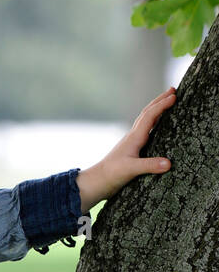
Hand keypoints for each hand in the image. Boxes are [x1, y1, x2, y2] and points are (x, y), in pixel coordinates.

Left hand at [76, 87, 175, 212]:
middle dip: (160, 101)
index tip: (174, 96)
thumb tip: (169, 163)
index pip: (150, 116)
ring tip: (167, 103)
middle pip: (147, 113)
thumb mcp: (132, 169)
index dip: (162, 105)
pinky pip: (144, 131)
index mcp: (134, 137)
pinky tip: (157, 126)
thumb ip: (150, 165)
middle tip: (173, 90)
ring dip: (156, 109)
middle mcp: (133, 136)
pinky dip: (153, 123)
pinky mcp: (131, 150)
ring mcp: (131, 142)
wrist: (97, 181)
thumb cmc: (112, 174)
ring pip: (145, 120)